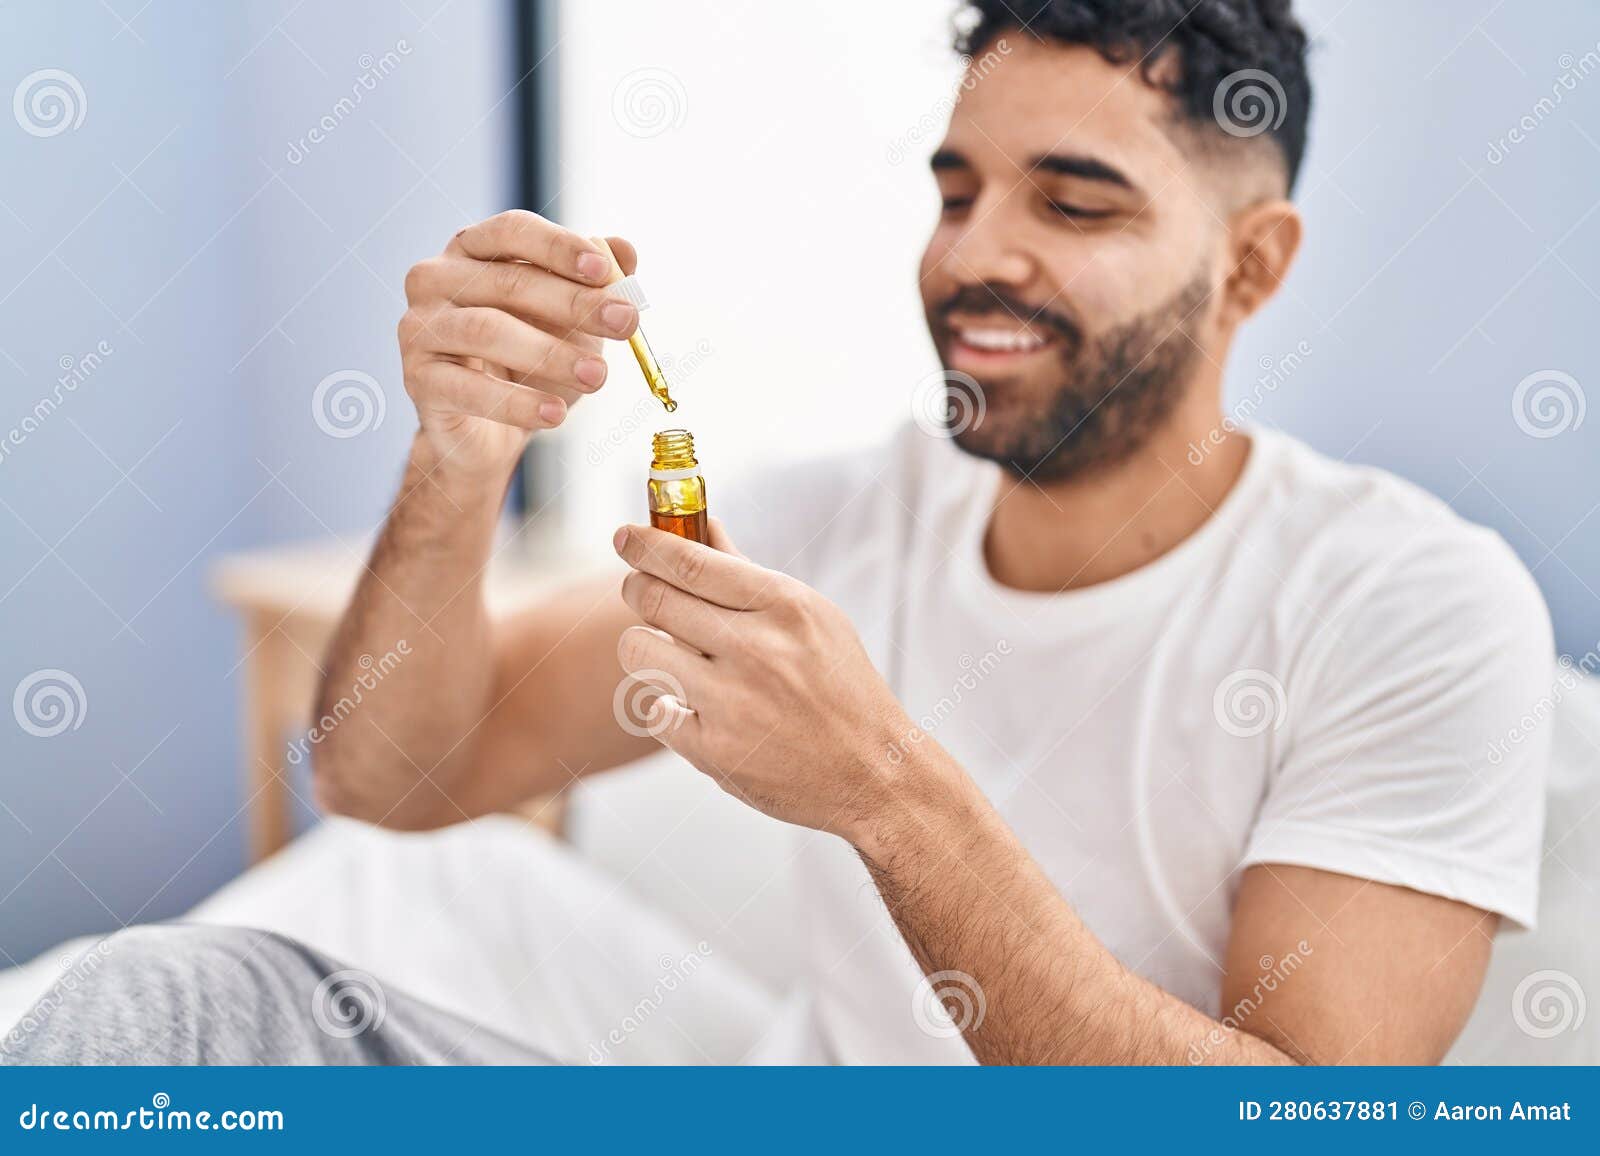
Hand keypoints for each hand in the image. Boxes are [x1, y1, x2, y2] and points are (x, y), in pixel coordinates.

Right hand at [398, 210, 640, 482]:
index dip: (558, 246)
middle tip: (625, 322)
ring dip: (551, 353)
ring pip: (488, 331)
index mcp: (471, 250)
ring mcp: (420, 327)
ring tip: (598, 376)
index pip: (512, 231)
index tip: (604, 270)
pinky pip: (469, 389)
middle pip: (508, 281)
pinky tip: (555, 414)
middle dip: (574, 303)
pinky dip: (518, 403)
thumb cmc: (529, 363)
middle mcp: (435, 279)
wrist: (487, 431)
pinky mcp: (417, 378)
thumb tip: (624, 251)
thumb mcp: (570, 321)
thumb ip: (595, 283)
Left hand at [612, 520, 925, 840]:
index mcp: (784, 606)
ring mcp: (733, 702)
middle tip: (638, 588)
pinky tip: (695, 708)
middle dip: (636, 587)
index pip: (690, 561)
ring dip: (643, 645)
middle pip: (655, 599)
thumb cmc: (840, 686)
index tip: (624, 536)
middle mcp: (756, 649)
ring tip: (666, 651)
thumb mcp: (811, 617)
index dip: (646, 544)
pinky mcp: (715, 751)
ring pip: (640, 651)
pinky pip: (655, 711)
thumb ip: (748, 574)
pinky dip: (668, 707)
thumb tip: (704, 525)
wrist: (873, 771)